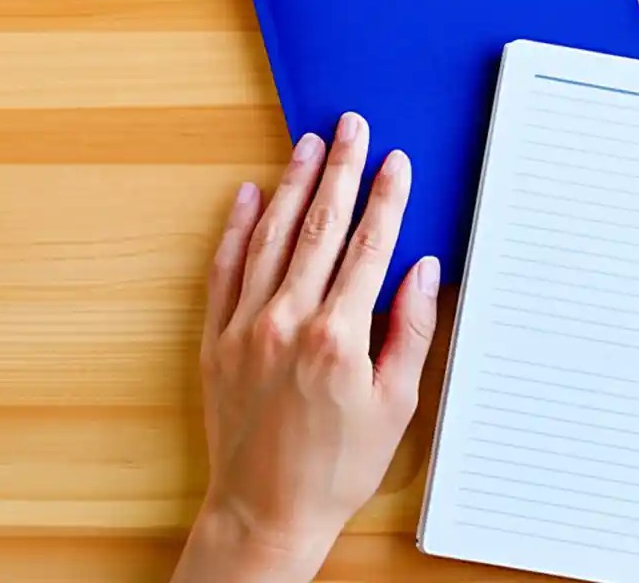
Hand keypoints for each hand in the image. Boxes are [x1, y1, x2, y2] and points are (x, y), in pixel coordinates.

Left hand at [172, 112, 440, 582]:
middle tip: (352, 127)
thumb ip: (411, 332)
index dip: (386, 198)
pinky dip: (235, 229)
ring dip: (291, 185)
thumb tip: (421, 273)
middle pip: (319, 227)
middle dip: (341, 170)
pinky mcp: (216, 340)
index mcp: (339, 337)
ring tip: (308, 145)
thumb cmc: (337, 467)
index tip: (396, 162)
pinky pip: (224, 270)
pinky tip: (245, 195)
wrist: (265, 511)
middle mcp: (288, 322)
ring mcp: (246, 328)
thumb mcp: (396, 405)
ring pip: (269, 237)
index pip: (369, 247)